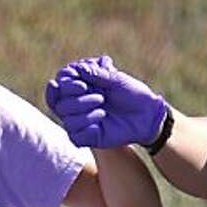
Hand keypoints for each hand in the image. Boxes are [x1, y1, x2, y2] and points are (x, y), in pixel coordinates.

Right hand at [45, 55, 167, 149]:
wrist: (147, 114)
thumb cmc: (132, 93)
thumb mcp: (115, 79)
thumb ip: (95, 74)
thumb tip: (76, 69)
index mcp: (81, 87)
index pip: (58, 87)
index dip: (64, 86)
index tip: (82, 85)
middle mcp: (78, 104)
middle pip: (59, 105)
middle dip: (76, 101)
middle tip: (100, 98)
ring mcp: (82, 121)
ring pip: (67, 121)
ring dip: (84, 114)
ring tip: (103, 110)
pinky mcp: (88, 137)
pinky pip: (75, 137)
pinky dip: (86, 130)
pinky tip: (98, 126)